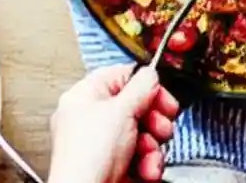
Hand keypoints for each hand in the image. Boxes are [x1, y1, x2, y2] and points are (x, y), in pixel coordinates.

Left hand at [48, 65, 180, 182]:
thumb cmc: (86, 158)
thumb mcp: (120, 111)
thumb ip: (141, 87)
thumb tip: (150, 74)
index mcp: (83, 98)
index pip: (120, 77)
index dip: (144, 85)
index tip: (162, 95)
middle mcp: (91, 121)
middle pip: (136, 108)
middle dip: (154, 120)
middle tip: (159, 126)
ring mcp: (103, 146)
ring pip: (143, 135)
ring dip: (154, 147)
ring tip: (148, 154)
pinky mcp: (115, 168)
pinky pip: (142, 158)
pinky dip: (149, 165)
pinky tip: (146, 170)